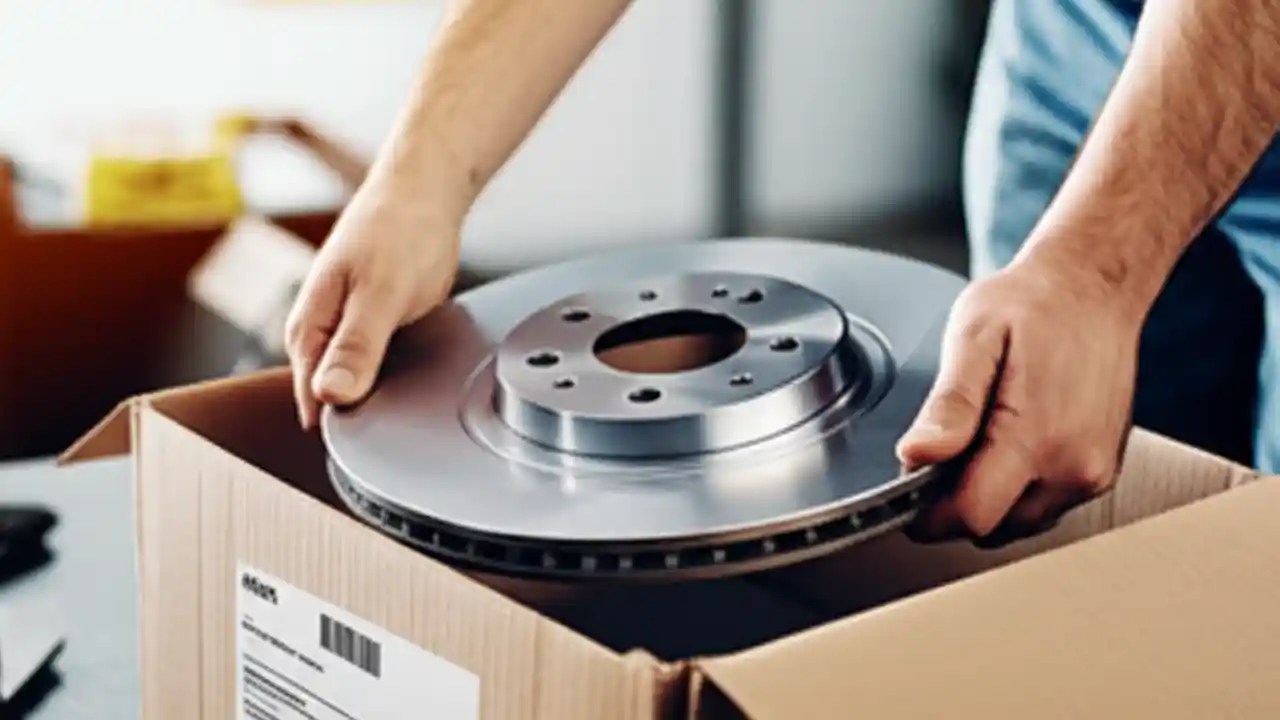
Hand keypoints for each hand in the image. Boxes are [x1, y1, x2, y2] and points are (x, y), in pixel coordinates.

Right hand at [286, 178, 460, 427]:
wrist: (424, 190)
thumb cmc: (401, 231)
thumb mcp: (382, 295)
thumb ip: (357, 346)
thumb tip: (330, 395)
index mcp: (310, 325)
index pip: (310, 396)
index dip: (338, 426)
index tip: (365, 448)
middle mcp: (320, 327)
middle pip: (328, 392)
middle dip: (356, 415)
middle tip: (391, 435)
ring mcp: (345, 323)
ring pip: (350, 378)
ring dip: (372, 395)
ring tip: (401, 409)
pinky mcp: (369, 319)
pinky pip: (370, 361)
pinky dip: (387, 374)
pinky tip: (408, 379)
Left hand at [896, 249, 1143, 543]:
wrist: (1094, 286)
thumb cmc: (1034, 303)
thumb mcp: (974, 338)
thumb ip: (949, 404)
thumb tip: (916, 454)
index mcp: (1036, 437)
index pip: (970, 517)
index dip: (928, 515)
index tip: (907, 494)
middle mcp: (1074, 467)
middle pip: (993, 527)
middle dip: (955, 504)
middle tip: (941, 453)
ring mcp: (1094, 473)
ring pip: (1019, 523)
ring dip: (988, 500)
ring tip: (977, 442)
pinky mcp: (1102, 472)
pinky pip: (1046, 506)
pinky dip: (1018, 491)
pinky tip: (1008, 446)